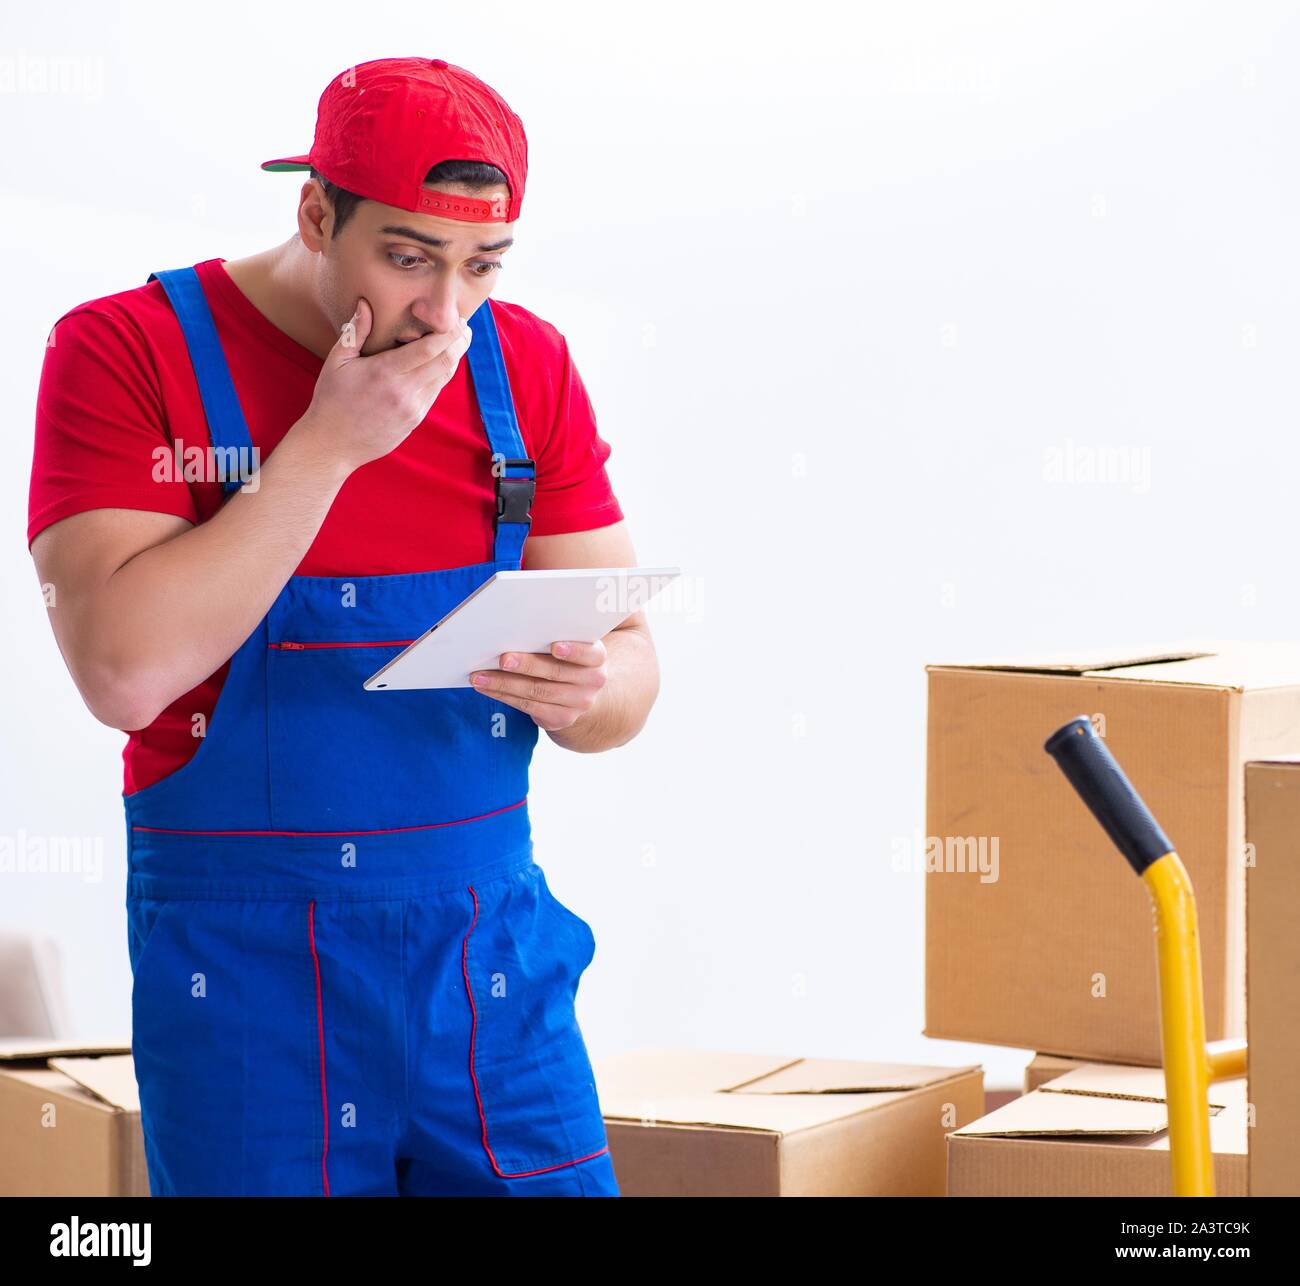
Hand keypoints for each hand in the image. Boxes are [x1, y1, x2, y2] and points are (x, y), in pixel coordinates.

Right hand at [298, 298, 470, 473]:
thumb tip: (366, 303)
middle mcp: (404, 392)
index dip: (448, 331)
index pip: (429, 348)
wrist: (333, 444)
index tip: (455, 317)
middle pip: (445, 362)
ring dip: (454, 357)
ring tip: (458, 339)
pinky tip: (442, 361)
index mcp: (385, 373)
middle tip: (465, 325)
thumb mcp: (337, 362)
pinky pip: (435, 392)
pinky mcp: (415, 420)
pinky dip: (442, 374)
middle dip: (459, 341)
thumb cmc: (331, 399)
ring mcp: (413, 408)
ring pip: (444, 378)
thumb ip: (355, 332)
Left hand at [469, 639, 607, 730]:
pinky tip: (486, 687)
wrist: (581, 693)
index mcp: (597, 658)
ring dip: (504, 683)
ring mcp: (577, 703)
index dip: (574, 650)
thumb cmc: (568, 658)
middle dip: (526, 665)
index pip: (590, 653)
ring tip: (480, 676)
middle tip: (502, 658)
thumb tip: (520, 621)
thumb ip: (559, 632)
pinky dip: (503, 695)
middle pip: (555, 672)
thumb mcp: (574, 644)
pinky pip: (527, 706)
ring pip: (536, 692)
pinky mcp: (560, 719)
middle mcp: (592, 682)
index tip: (555, 646)